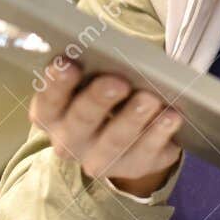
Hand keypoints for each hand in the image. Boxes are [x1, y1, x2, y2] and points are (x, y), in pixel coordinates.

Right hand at [31, 58, 180, 197]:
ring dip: (132, 119)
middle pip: (81, 121)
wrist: (123, 141)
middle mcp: (69, 141)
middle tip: (118, 82)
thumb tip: (111, 53)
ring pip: (114, 141)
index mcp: (52, 115)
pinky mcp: (134, 167)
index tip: (69, 64)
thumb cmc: (102, 98)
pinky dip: (159, 133)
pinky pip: (146, 152)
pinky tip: (171, 116)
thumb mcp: (91, 84)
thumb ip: (93, 71)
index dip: (57, 83)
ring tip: (149, 99)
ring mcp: (100, 159)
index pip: (48, 100)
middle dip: (99, 100)